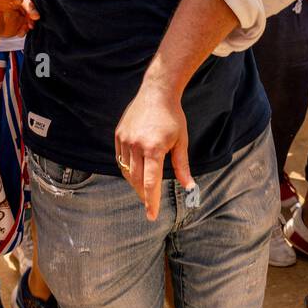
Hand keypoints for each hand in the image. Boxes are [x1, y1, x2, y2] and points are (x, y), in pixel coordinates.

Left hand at [0, 0, 39, 44]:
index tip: (19, 0)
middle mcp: (14, 0)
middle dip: (30, 7)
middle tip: (35, 16)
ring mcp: (22, 7)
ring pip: (32, 6)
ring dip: (33, 15)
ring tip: (31, 26)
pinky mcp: (27, 15)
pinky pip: (32, 18)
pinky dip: (32, 23)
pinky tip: (28, 29)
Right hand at [114, 82, 194, 220]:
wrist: (156, 92)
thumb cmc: (173, 117)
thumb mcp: (181, 141)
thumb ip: (182, 166)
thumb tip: (189, 187)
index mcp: (154, 148)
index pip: (151, 182)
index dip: (151, 201)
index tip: (152, 215)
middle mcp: (136, 145)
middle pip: (136, 180)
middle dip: (143, 193)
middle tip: (150, 201)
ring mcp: (125, 139)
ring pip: (126, 171)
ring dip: (135, 182)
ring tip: (144, 186)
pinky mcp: (119, 135)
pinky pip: (120, 159)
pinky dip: (128, 168)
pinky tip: (136, 170)